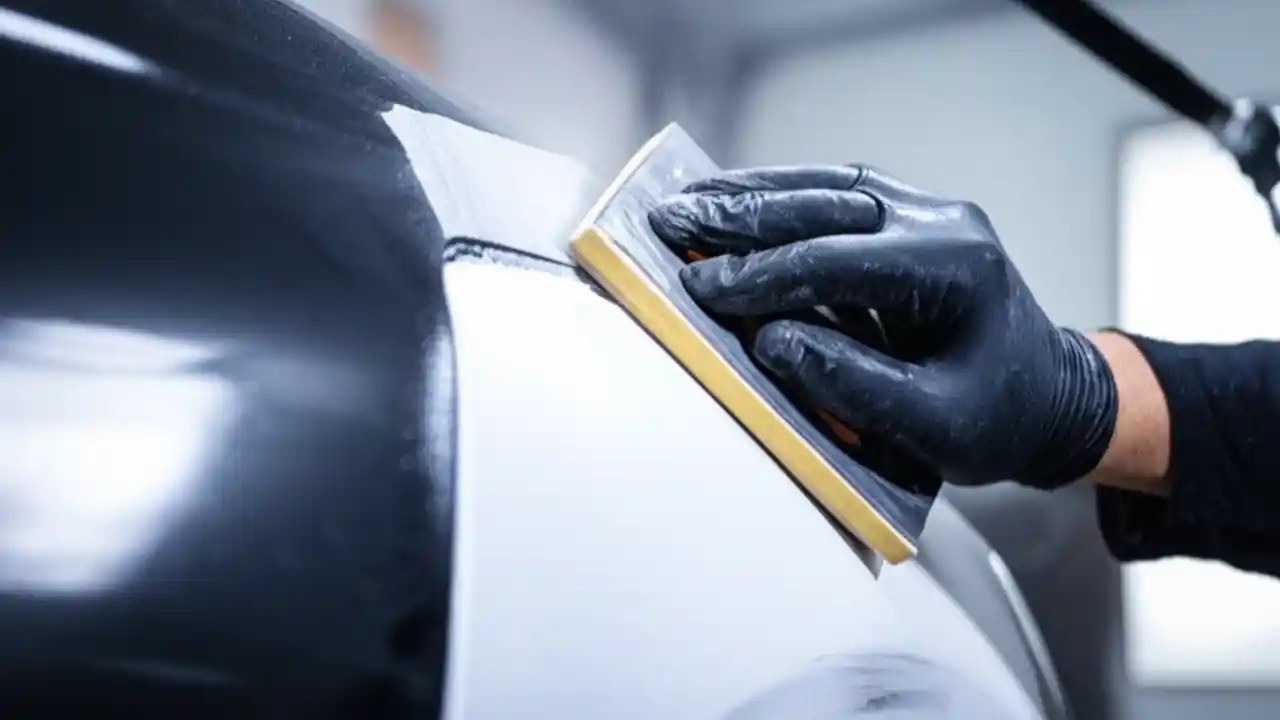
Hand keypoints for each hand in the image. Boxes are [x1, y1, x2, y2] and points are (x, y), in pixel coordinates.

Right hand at [648, 165, 1117, 487]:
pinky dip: (782, 197)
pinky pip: (838, 194)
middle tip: (674, 221)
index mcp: (955, 269)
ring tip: (691, 201)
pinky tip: (738, 202)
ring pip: (826, 186)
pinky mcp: (911, 219)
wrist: (1052, 397)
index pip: (835, 260)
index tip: (699, 287)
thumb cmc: (1001, 418)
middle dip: (741, 216)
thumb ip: (852, 383)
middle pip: (824, 205)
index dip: (760, 275)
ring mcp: (928, 213)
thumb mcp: (935, 424)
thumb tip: (772, 342)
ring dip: (753, 194)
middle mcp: (942, 224)